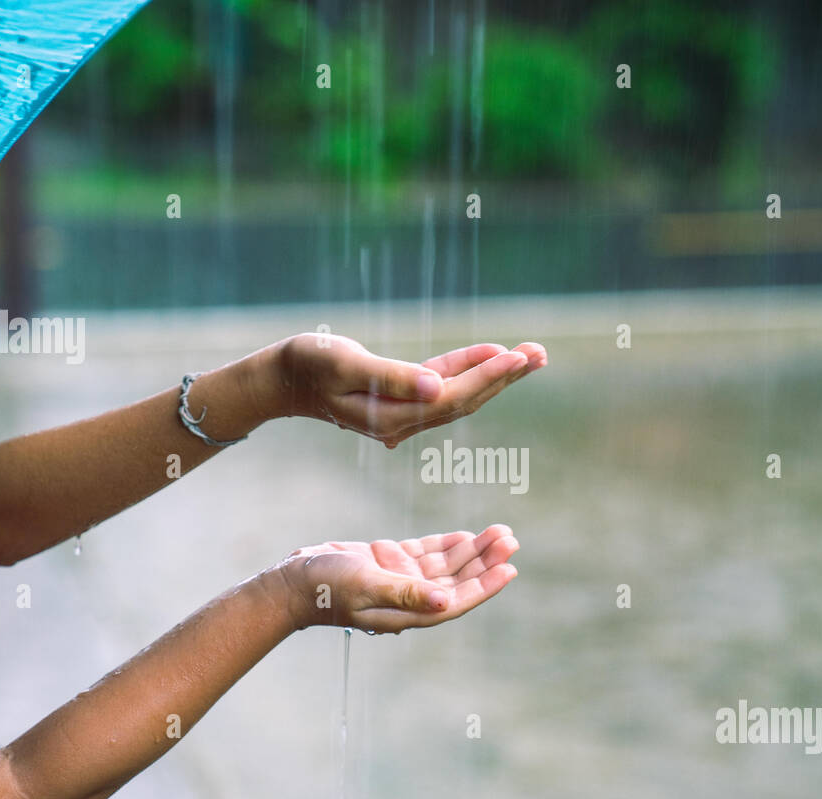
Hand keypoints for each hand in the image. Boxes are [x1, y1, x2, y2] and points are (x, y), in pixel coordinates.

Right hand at [259, 334, 546, 447]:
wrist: (281, 378)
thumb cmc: (307, 364)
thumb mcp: (346, 365)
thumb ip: (391, 377)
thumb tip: (436, 388)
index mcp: (393, 415)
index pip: (452, 398)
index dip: (487, 377)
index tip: (518, 357)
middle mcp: (404, 421)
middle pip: (466, 400)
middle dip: (504, 377)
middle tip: (541, 354)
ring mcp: (404, 413)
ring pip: (460, 394)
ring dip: (496, 375)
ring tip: (531, 355)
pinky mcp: (401, 398)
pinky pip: (443, 386)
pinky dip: (469, 370)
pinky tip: (493, 356)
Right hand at [275, 525, 519, 632]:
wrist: (293, 580)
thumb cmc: (328, 587)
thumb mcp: (368, 586)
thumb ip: (406, 593)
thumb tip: (444, 603)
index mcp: (408, 611)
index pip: (457, 600)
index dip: (485, 585)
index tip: (510, 568)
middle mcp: (410, 598)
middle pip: (458, 580)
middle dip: (485, 561)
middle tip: (510, 540)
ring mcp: (401, 579)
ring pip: (446, 565)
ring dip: (471, 550)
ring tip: (498, 532)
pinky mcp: (389, 563)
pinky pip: (427, 554)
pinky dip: (447, 545)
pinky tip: (466, 536)